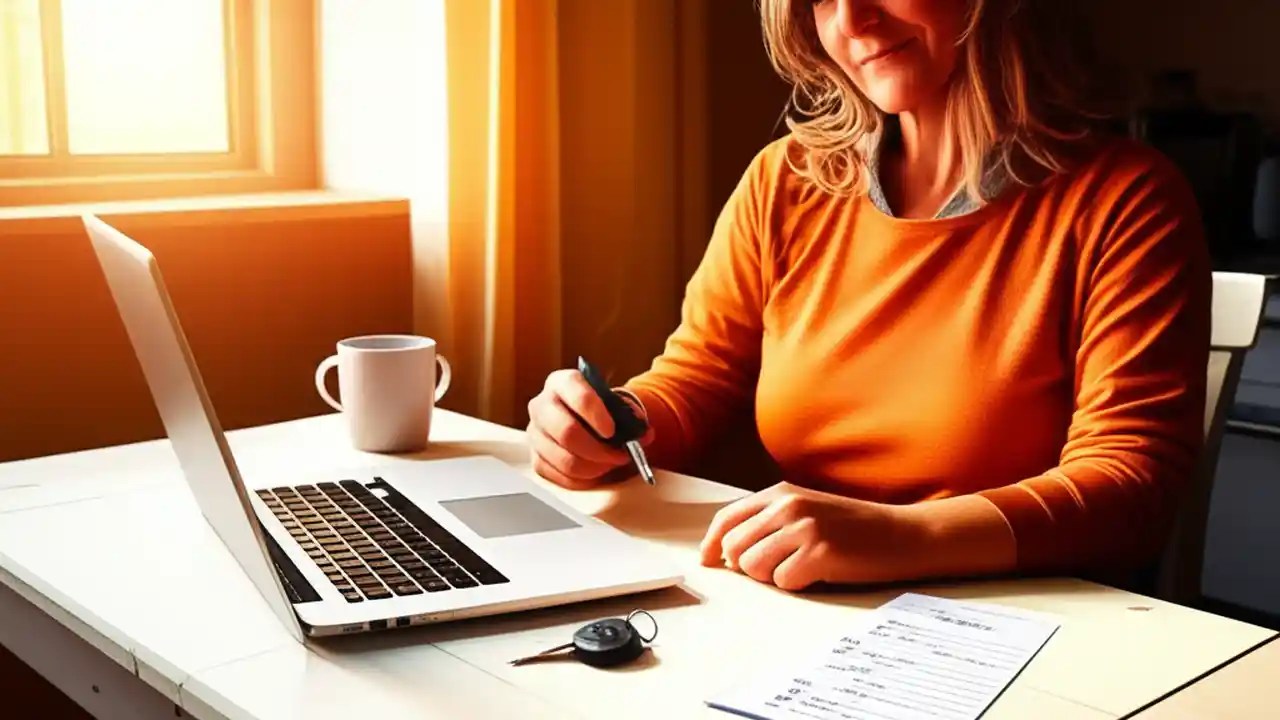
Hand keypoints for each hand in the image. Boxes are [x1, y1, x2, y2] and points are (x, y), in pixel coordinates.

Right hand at [526, 369, 645, 489]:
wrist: (586, 421)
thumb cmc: (602, 412)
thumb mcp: (617, 406)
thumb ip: (632, 418)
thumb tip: (644, 434)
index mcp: (563, 382)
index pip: (576, 394)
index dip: (596, 414)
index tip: (612, 431)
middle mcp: (542, 405)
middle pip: (567, 432)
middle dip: (598, 450)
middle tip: (619, 456)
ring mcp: (535, 433)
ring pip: (564, 459)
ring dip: (594, 468)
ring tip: (610, 464)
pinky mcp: (535, 458)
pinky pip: (559, 476)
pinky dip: (582, 480)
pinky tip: (596, 472)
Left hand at [698, 482, 926, 590]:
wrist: (901, 534)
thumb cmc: (851, 527)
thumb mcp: (806, 509)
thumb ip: (768, 521)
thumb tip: (726, 552)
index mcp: (779, 493)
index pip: (727, 518)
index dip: (711, 544)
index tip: (707, 561)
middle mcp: (787, 506)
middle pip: (734, 548)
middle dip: (748, 566)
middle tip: (778, 566)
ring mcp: (803, 528)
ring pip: (754, 567)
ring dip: (773, 576)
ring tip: (801, 567)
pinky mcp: (819, 553)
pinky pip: (783, 582)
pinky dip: (796, 584)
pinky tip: (818, 573)